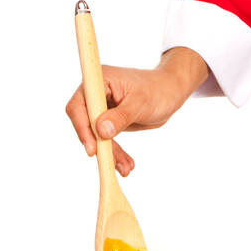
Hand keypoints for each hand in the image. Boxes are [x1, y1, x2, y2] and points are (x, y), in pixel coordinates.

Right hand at [64, 47, 209, 174]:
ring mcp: (101, 108)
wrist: (170, 93)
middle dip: (98, 145)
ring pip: (95, 136)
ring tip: (125, 168)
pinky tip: (125, 164)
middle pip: (85, 123)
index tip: (92, 148)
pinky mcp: (107, 121)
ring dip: (108, 153)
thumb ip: (121, 117)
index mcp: (99, 81)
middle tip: (110, 163)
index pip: (79, 105)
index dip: (82, 127)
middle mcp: (96, 94)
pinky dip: (114, 152)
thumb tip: (100, 130)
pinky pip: (105, 139)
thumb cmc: (158, 91)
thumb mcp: (141, 104)